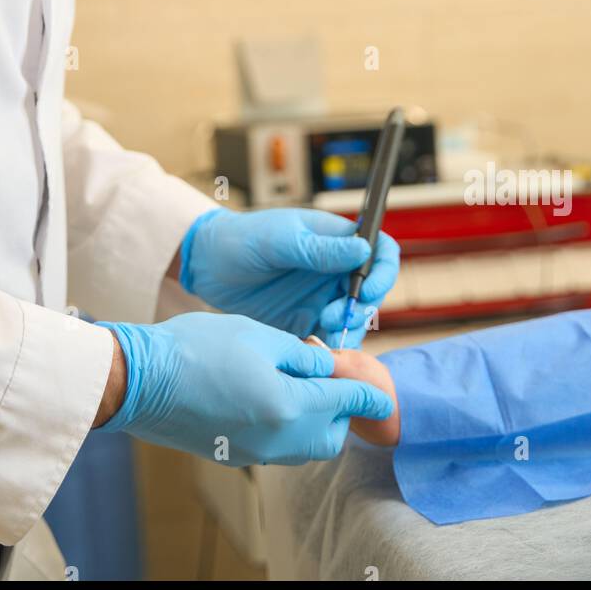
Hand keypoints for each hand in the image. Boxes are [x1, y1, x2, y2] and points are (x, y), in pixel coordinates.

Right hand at [95, 311, 393, 465]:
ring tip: (298, 383)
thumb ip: (302, 354)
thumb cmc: (196, 348)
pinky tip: (270, 397)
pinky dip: (289, 427)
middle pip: (331, 435)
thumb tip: (327, 365)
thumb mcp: (259, 334)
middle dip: (340, 409)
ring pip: (307, 446)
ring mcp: (255, 451)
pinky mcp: (235, 455)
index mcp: (288, 405)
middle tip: (327, 375)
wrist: (140, 380)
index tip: (381, 392)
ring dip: (316, 421)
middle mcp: (277, 438)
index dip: (368, 394)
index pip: (346, 403)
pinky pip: (280, 448)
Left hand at [179, 207, 399, 346]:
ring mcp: (322, 297)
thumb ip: (319, 249)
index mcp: (335, 240)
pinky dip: (330, 349)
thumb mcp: (280, 240)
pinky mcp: (306, 321)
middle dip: (361, 309)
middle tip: (333, 317)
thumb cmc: (242, 238)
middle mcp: (334, 270)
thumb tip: (363, 250)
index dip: (382, 272)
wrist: (208, 265)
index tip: (367, 290)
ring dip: (347, 331)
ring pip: (354, 320)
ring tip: (322, 333)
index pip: (378, 252)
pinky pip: (330, 339)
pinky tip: (313, 351)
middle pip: (371, 292)